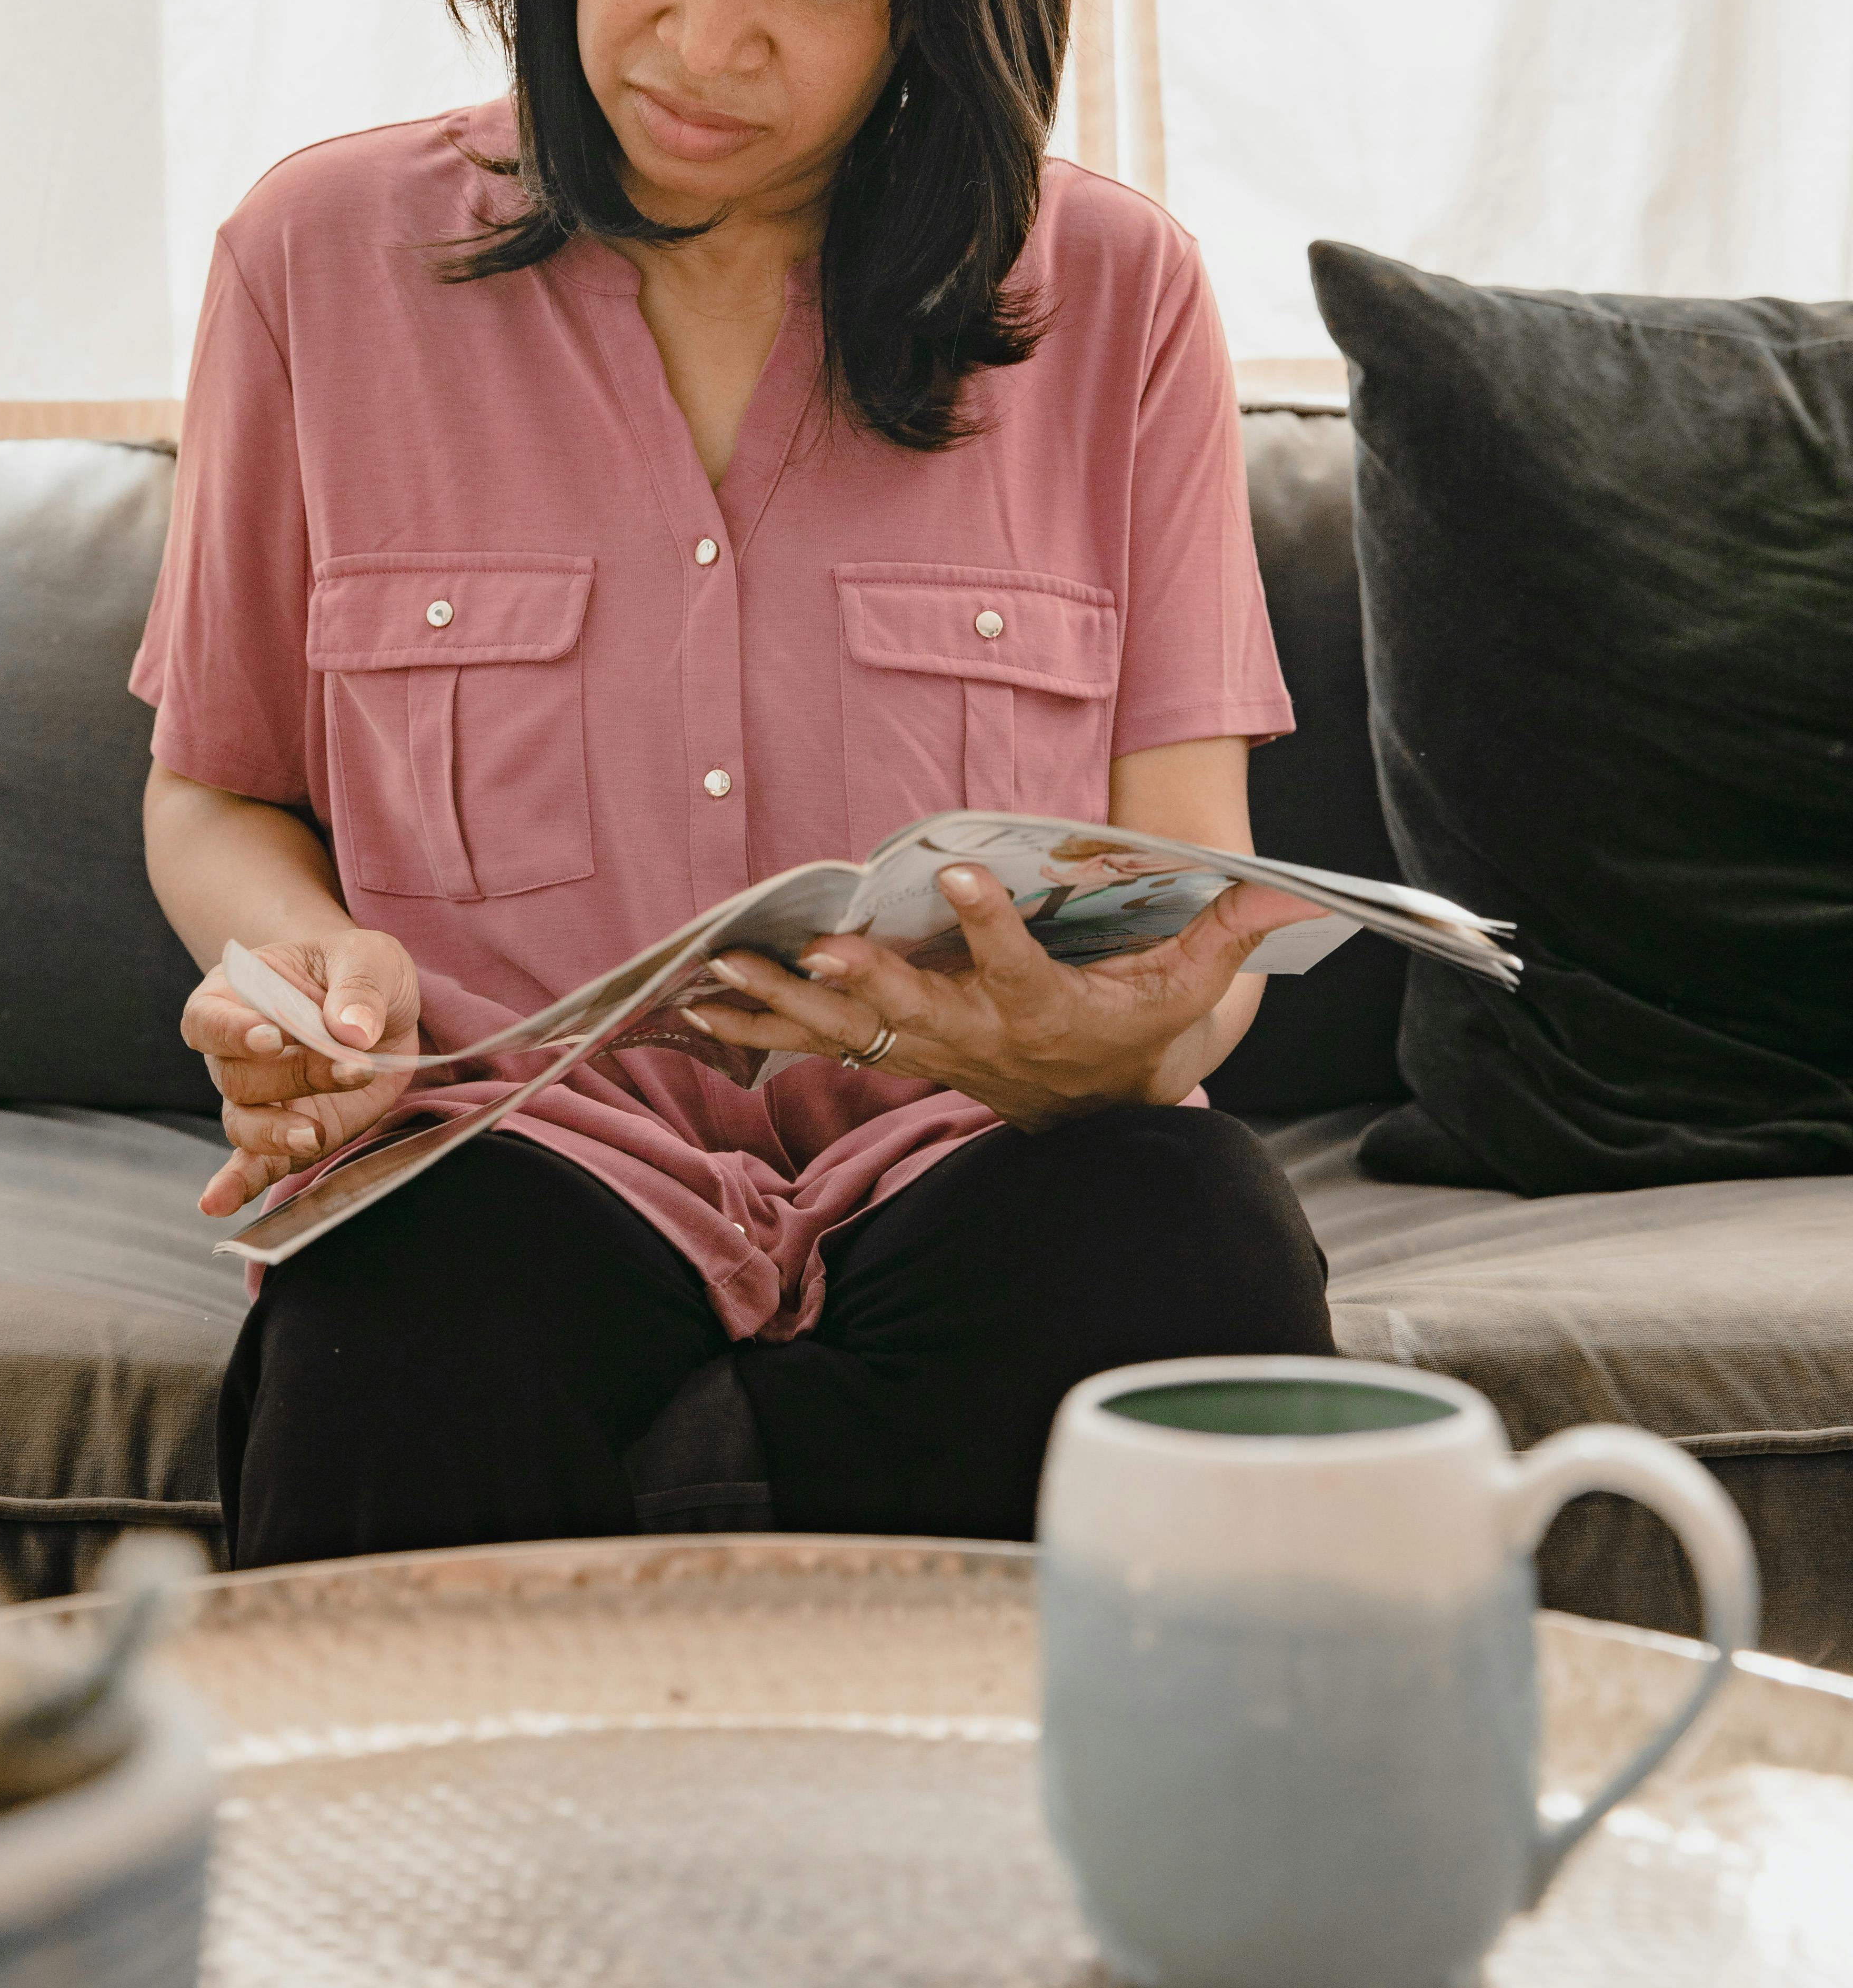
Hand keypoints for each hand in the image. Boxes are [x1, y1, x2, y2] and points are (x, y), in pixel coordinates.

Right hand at [183, 929, 421, 1220]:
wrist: (384, 1009)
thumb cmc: (362, 972)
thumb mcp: (370, 958)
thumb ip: (360, 987)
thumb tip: (351, 1031)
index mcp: (236, 994)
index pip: (209, 1017)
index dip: (231, 1031)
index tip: (270, 1039)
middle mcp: (234, 1051)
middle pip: (236, 1075)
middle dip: (294, 1075)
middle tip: (352, 1066)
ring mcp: (258, 1097)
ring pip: (242, 1123)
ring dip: (276, 1132)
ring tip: (314, 1134)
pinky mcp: (286, 1134)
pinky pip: (252, 1163)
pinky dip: (238, 1184)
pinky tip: (219, 1205)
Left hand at [684, 865, 1317, 1129]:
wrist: (1095, 1113)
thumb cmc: (1138, 1031)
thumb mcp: (1188, 988)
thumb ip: (1228, 932)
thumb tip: (1290, 887)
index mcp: (1044, 1011)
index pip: (1018, 964)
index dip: (991, 924)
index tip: (962, 875)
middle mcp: (976, 1037)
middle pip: (914, 1010)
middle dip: (864, 982)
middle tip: (813, 949)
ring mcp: (926, 1049)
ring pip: (846, 1030)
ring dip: (780, 1005)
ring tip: (716, 974)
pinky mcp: (892, 1049)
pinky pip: (814, 1039)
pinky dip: (757, 1023)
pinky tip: (697, 999)